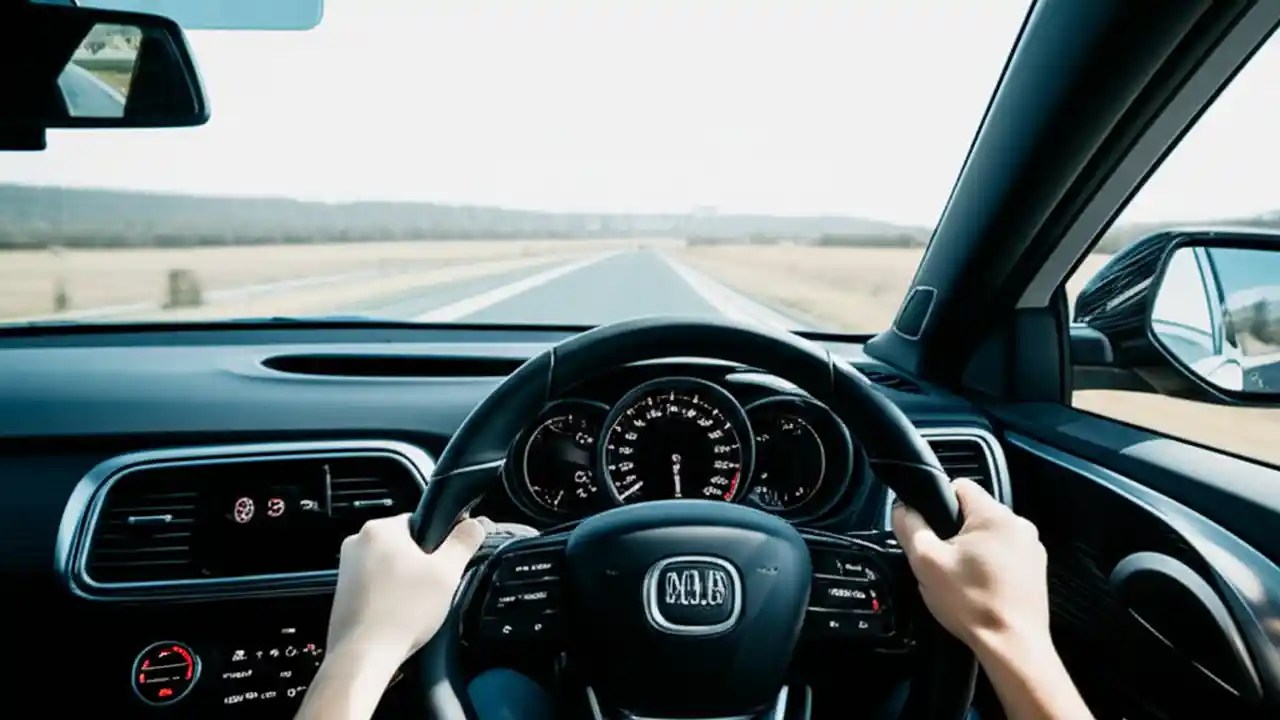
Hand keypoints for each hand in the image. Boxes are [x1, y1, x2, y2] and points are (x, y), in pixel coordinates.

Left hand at [326, 513, 485, 664]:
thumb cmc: (405, 611)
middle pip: (402, 545)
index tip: (443, 567)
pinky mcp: (341, 593)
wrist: (364, 655)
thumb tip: (474, 524)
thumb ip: (463, 542)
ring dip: (403, 582)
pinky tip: (397, 616)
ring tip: (414, 607)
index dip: (437, 544)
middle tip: (432, 589)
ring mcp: (345, 569)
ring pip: (388, 566)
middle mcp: (356, 542)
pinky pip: (374, 586)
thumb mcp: (446, 573)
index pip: (418, 522)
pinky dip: (387, 597)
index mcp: (379, 528)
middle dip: (418, 565)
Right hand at [891, 479, 1049, 656]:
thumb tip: (903, 508)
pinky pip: (1005, 556)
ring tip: (960, 580)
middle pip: (974, 513)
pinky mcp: (1037, 571)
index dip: (937, 503)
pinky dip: (990, 567)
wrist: (1012, 646)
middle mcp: (1020, 525)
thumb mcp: (926, 562)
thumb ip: (910, 527)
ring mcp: (1032, 549)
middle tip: (941, 561)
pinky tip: (980, 590)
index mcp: (995, 515)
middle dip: (954, 532)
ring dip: (973, 551)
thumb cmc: (972, 603)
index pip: (959, 485)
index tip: (929, 530)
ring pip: (989, 536)